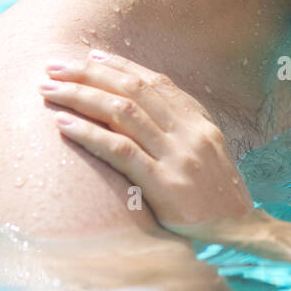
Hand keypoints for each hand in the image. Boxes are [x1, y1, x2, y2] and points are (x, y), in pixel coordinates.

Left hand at [39, 49, 253, 240]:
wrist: (241, 233)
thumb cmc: (217, 200)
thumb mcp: (205, 157)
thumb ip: (180, 133)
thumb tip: (141, 114)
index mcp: (200, 123)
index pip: (156, 83)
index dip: (121, 67)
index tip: (90, 56)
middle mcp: (190, 132)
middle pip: (134, 90)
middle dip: (91, 74)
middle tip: (55, 67)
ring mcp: (179, 156)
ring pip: (123, 112)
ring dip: (82, 96)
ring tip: (50, 90)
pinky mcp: (165, 184)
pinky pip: (121, 150)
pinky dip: (89, 132)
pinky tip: (64, 124)